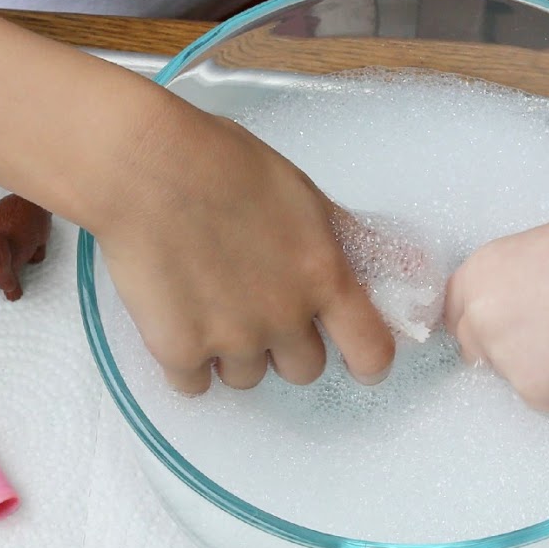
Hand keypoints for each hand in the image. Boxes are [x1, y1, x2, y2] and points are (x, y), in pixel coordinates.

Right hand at [92, 88, 395, 395]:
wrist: (146, 165)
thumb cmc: (223, 163)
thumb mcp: (304, 193)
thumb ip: (350, 238)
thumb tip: (403, 264)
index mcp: (323, 275)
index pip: (371, 351)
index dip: (367, 361)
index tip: (356, 358)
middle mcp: (285, 317)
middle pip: (304, 370)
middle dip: (286, 346)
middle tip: (255, 303)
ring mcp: (231, 338)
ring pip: (246, 378)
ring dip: (234, 353)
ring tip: (208, 299)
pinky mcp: (178, 350)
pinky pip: (193, 384)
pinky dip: (186, 360)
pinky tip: (175, 314)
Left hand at [442, 207, 548, 410]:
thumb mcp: (528, 254)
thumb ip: (504, 286)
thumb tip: (508, 314)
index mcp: (475, 277)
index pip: (454, 316)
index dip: (482, 324)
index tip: (504, 327)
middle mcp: (478, 318)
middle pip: (475, 350)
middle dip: (505, 349)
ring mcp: (503, 356)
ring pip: (512, 377)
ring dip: (540, 368)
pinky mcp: (534, 387)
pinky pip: (547, 398)